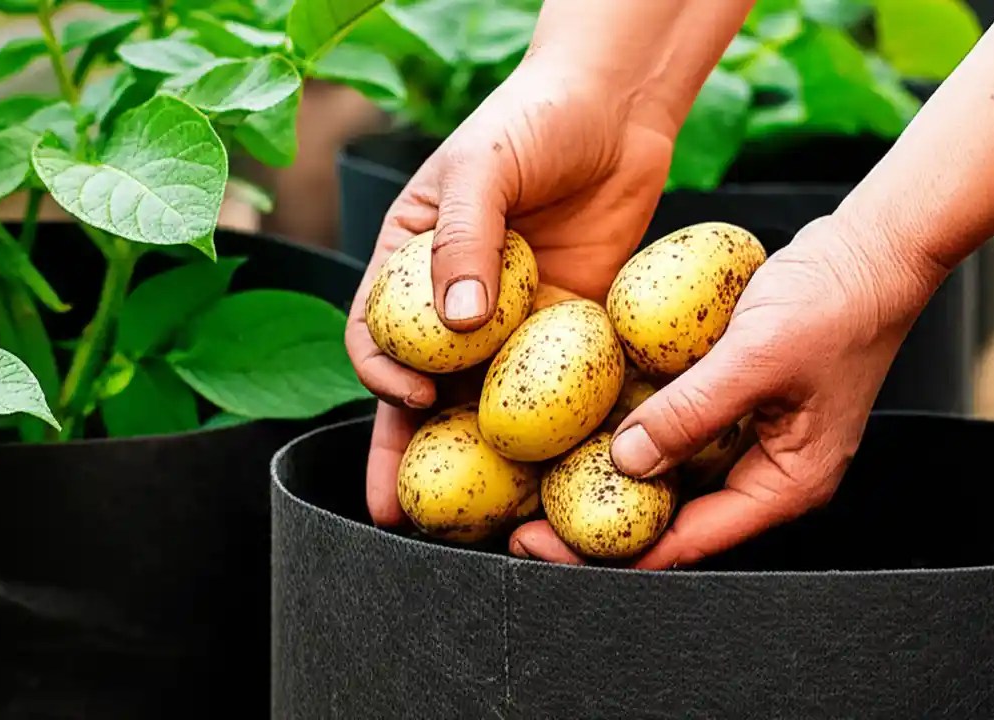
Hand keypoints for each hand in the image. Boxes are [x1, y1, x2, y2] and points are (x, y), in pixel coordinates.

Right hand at [344, 56, 679, 527]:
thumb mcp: (482, 168)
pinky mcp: (568, 330)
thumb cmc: (532, 119)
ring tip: (474, 519)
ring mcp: (512, 322)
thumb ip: (463, 240)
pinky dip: (548, 431)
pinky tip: (550, 471)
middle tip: (400, 513)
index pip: (377, 334)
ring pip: (485, 403)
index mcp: (410, 262)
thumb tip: (456, 326)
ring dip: (475, 459)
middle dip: (405, 454)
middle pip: (421, 391)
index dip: (382, 375)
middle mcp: (454, 303)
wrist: (615, 107)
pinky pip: (553, 389)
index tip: (413, 398)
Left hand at [509, 214, 948, 567]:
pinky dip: (631, 431)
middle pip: (669, 518)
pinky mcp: (733, 405)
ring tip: (539, 479)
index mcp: (785, 486)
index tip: (543, 543)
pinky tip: (580, 422)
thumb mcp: (757, 357)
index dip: (610, 551)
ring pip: (667, 476)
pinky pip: (673, 431)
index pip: (685, 541)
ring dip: (607, 477)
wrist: (874, 249)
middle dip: (596, 522)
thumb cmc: (838, 302)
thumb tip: (626, 459)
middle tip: (525, 520)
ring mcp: (748, 440)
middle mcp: (764, 474)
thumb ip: (692, 411)